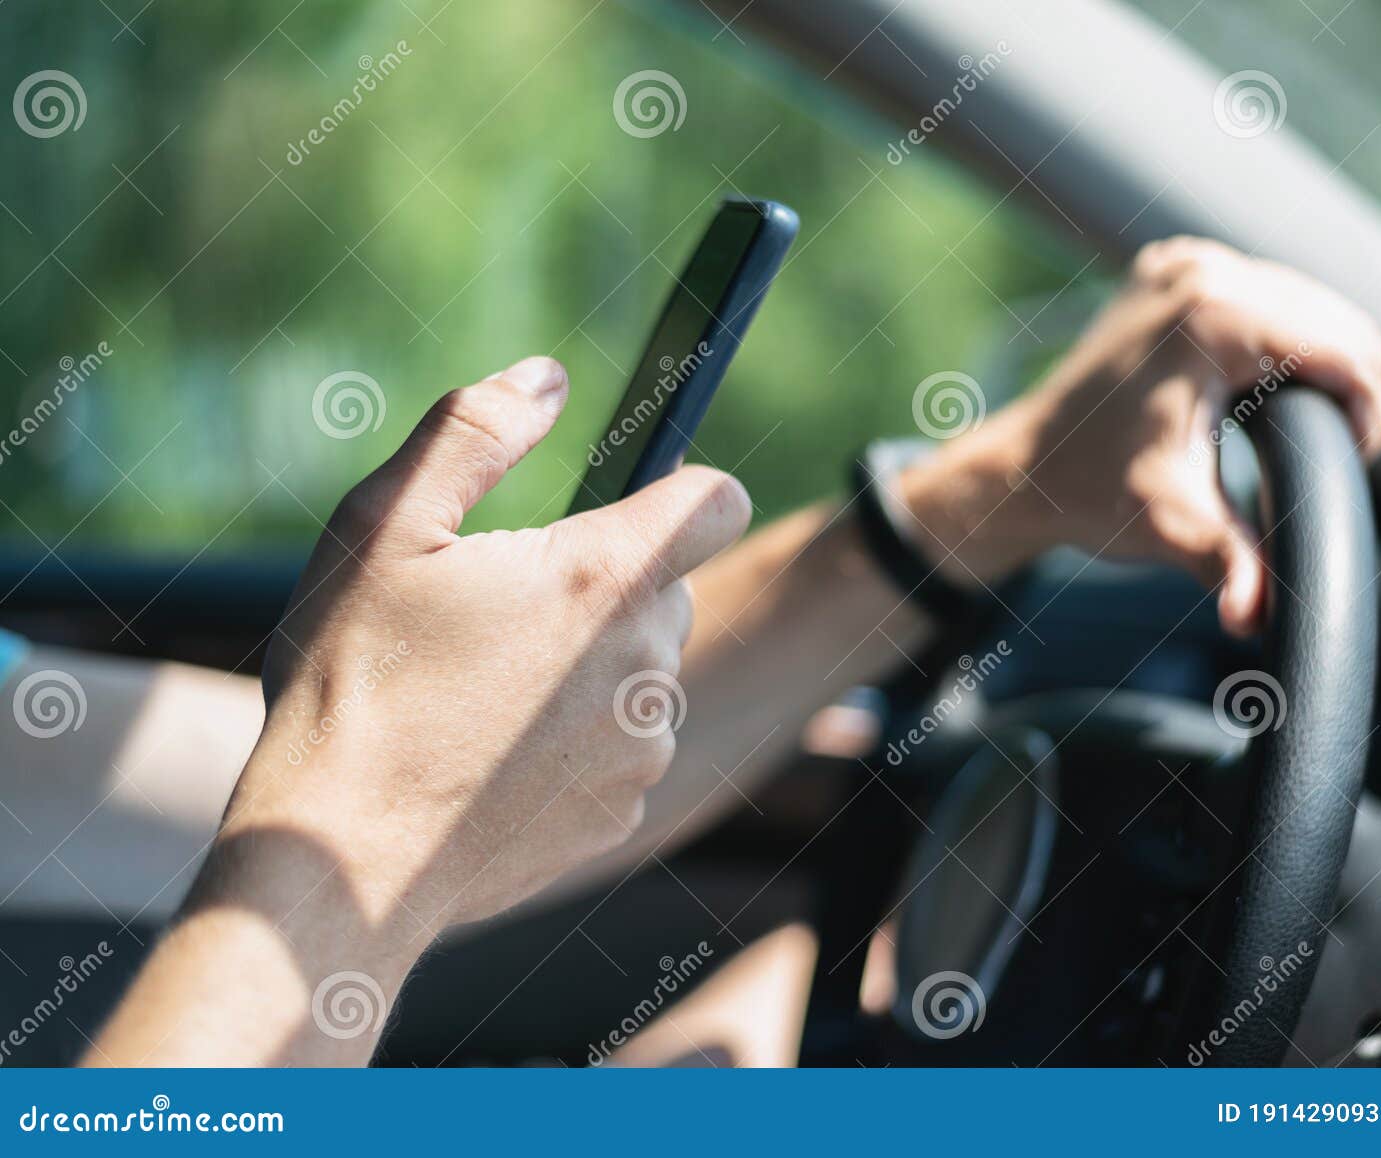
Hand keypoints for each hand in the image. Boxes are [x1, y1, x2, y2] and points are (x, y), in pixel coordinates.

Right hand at [219, 356, 750, 940]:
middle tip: (505, 611)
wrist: (342, 857)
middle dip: (607, 585)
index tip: (629, 504)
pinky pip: (623, 749)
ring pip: (645, 672)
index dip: (681, 490)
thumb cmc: (353, 679)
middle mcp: (648, 664)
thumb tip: (545, 375)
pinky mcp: (625, 812)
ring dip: (592, 667)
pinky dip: (579, 742)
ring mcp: (643, 746)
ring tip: (487, 692)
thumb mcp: (384, 525)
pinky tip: (496, 757)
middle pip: (668, 590)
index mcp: (604, 579)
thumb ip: (474, 430)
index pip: (714, 501)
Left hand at [899, 236, 1380, 634]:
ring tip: (1301, 428)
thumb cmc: (1092, 491)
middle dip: (1349, 389)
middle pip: (1337, 320)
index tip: (1350, 464)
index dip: (1369, 414)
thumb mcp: (1170, 525)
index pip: (1347, 351)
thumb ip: (1227, 564)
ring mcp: (1183, 263)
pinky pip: (1264, 293)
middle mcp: (1202, 272)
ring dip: (1321, 363)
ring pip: (1308, 302)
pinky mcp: (1173, 269)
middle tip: (1326, 453)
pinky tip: (1261, 390)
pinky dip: (1279, 338)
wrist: (1022, 465)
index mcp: (1214, 316)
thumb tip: (1254, 618)